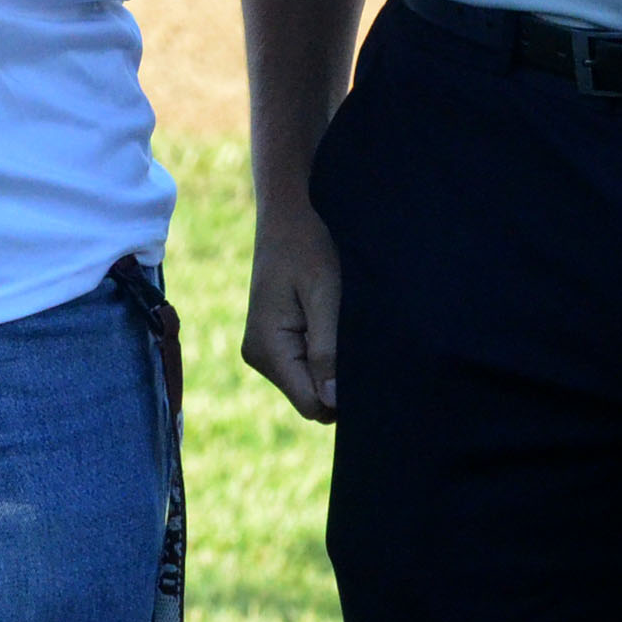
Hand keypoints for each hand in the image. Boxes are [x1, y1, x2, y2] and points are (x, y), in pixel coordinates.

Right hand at [244, 192, 341, 422]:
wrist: (287, 217)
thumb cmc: (307, 247)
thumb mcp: (325, 296)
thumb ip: (327, 350)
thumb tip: (332, 402)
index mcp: (267, 348)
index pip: (311, 404)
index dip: (341, 395)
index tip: (363, 364)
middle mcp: (259, 356)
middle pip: (311, 399)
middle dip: (337, 379)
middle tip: (352, 337)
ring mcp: (264, 351)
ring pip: (310, 385)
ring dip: (332, 365)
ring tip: (338, 323)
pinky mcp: (273, 344)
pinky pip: (305, 368)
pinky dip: (324, 355)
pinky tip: (330, 323)